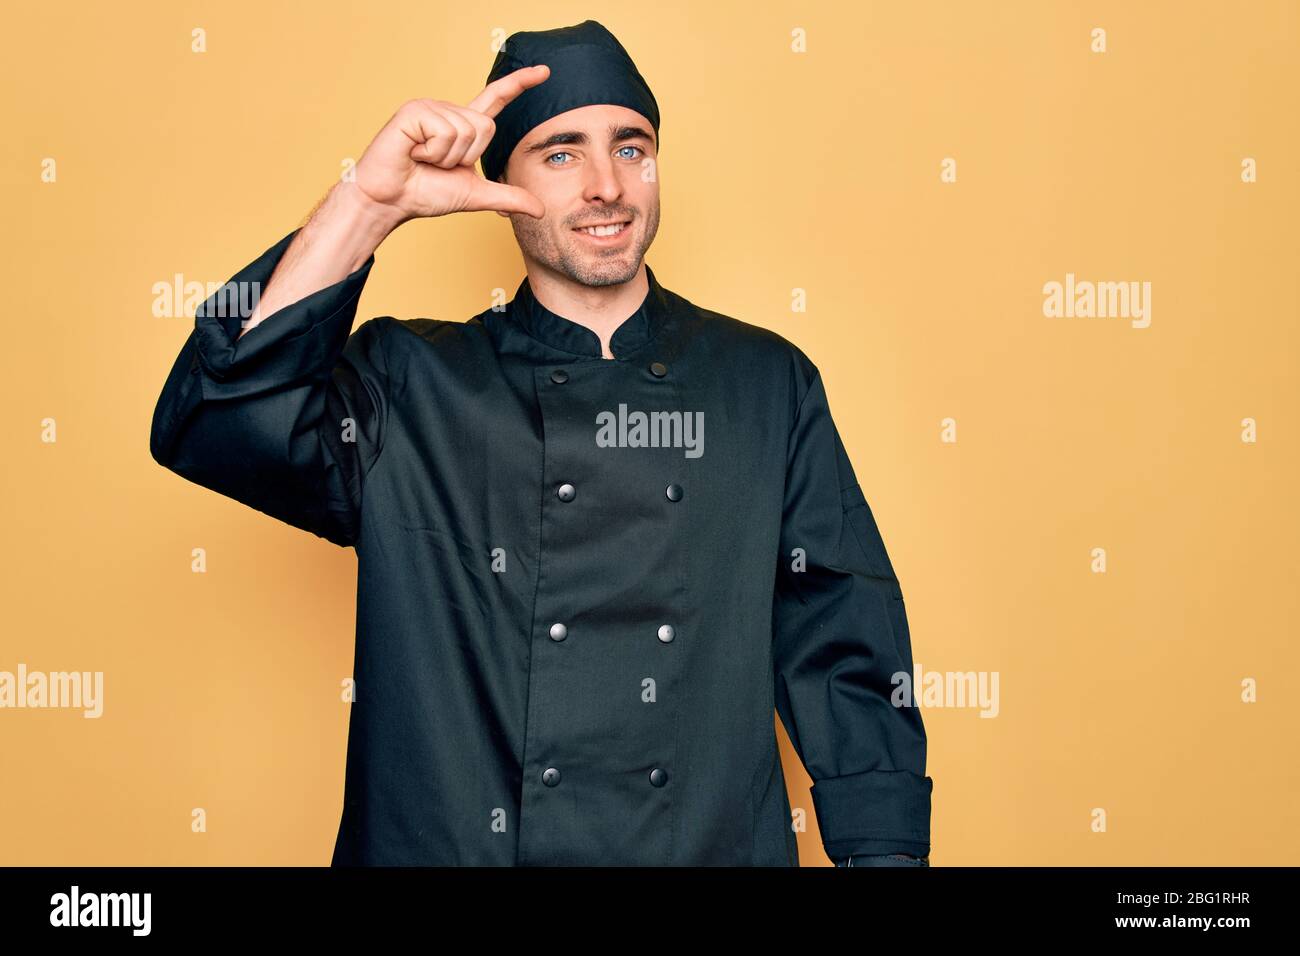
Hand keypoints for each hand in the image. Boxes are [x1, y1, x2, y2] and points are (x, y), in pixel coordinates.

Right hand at [351, 65, 549, 223]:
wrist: (392, 201)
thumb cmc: (426, 194)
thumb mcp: (476, 195)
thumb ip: (508, 197)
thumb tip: (540, 209)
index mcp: (463, 126)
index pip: (497, 99)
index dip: (520, 84)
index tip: (544, 71)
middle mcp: (448, 111)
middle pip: (486, 127)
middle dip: (467, 156)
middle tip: (437, 163)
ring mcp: (430, 107)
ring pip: (466, 130)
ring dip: (447, 157)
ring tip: (423, 158)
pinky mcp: (414, 110)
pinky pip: (445, 133)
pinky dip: (433, 152)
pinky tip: (413, 152)